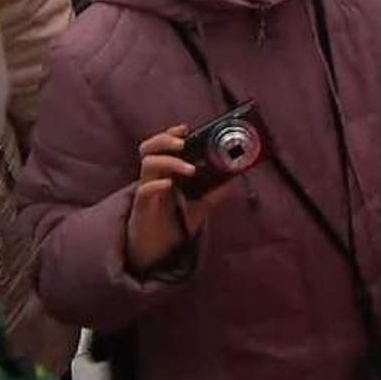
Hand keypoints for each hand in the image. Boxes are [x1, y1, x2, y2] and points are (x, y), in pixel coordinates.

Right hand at [124, 125, 236, 273]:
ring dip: (169, 161)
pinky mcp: (141, 208)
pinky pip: (143, 191)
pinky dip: (156, 184)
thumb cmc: (175, 222)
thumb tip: (238, 174)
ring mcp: (146, 191)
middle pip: (148, 148)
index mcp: (165, 171)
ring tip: (190, 169)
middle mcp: (154, 177)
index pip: (162, 145)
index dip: (171, 133)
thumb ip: (217, 189)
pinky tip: (169, 184)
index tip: (186, 128)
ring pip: (146, 164)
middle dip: (164, 140)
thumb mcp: (202, 203)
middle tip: (182, 143)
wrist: (159, 251)